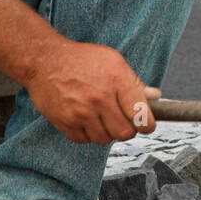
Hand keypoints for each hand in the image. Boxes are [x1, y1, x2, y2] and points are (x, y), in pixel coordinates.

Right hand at [23, 39, 157, 144]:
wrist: (45, 60)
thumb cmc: (81, 59)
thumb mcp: (113, 61)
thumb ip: (134, 82)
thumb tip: (155, 97)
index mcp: (116, 81)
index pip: (141, 114)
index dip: (147, 124)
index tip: (146, 125)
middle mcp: (99, 98)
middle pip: (124, 133)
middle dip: (126, 129)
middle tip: (122, 120)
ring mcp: (81, 112)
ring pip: (104, 139)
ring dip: (106, 132)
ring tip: (101, 116)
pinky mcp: (65, 121)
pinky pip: (84, 140)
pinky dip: (87, 134)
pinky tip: (86, 119)